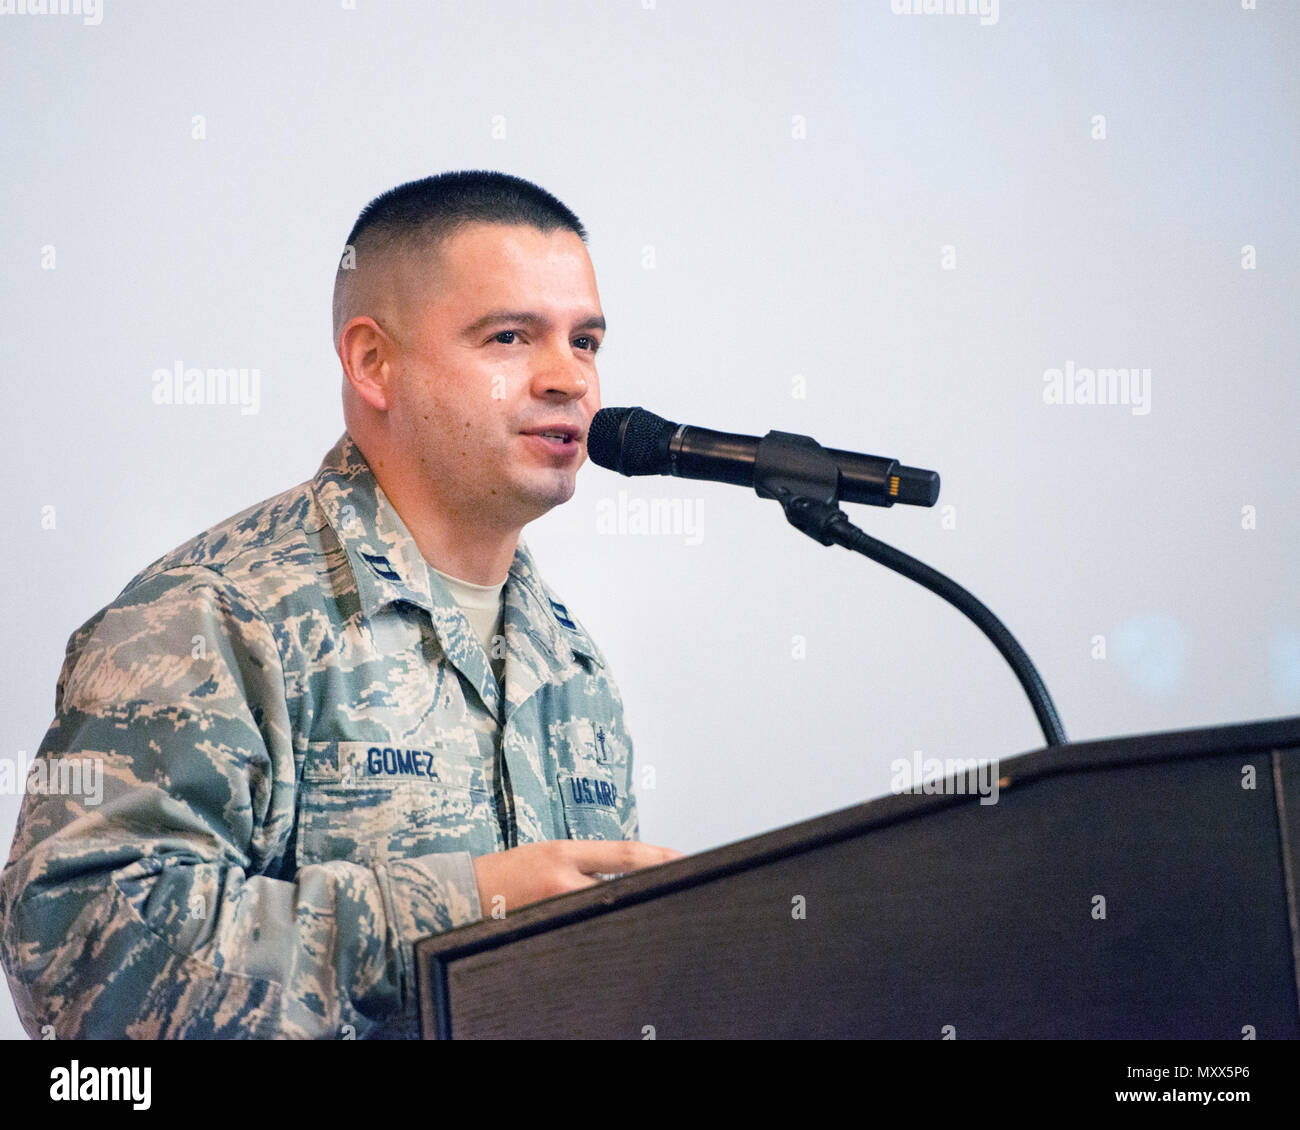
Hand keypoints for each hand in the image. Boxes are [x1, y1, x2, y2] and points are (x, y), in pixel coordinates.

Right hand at [472, 839, 682, 916]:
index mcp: (564, 852)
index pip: (623, 854)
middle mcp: (563, 879)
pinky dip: (601, 927)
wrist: (464, 891)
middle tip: (683, 890)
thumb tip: (628, 871)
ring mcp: (556, 907)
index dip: (657, 857)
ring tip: (651, 913)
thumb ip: (586, 862)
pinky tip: (616, 934)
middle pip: (622, 886)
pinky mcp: (548, 928)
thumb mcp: (549, 852)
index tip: (683, 860)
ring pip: (605, 910)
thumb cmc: (508, 870)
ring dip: (628, 911)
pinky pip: (584, 931)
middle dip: (651, 888)